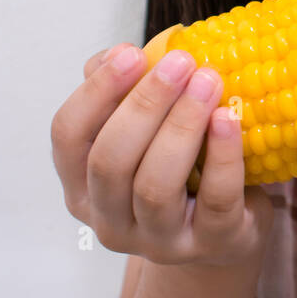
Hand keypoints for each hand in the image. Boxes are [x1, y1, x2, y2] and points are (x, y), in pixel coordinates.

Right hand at [50, 42, 273, 267]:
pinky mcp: (210, 245)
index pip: (67, 136)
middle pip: (109, 161)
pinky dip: (223, 155)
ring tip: (208, 81)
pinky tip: (229, 118)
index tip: (130, 53)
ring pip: (155, 185)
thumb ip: (123, 92)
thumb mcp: (145, 131)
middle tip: (181, 62)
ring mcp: (158, 241)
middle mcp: (109, 220)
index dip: (95, 92)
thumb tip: (116, 54)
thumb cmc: (179, 167)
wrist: (229, 227)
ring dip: (182, 125)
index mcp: (82, 185)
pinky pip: (214, 200)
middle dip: (144, 104)